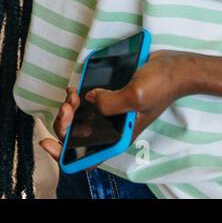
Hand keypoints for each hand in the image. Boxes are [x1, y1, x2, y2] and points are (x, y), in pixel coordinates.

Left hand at [38, 50, 187, 159]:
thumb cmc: (161, 85)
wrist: (174, 66)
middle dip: (65, 123)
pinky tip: (75, 89)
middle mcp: (112, 128)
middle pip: (77, 136)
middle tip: (68, 106)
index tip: (47, 143)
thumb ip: (109, 102)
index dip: (64, 154)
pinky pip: (85, 102)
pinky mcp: (109, 97)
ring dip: (69, 109)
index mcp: (119, 136)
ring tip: (72, 95)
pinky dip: (75, 97)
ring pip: (79, 119)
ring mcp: (110, 112)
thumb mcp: (135, 97)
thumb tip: (88, 100)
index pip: (88, 156)